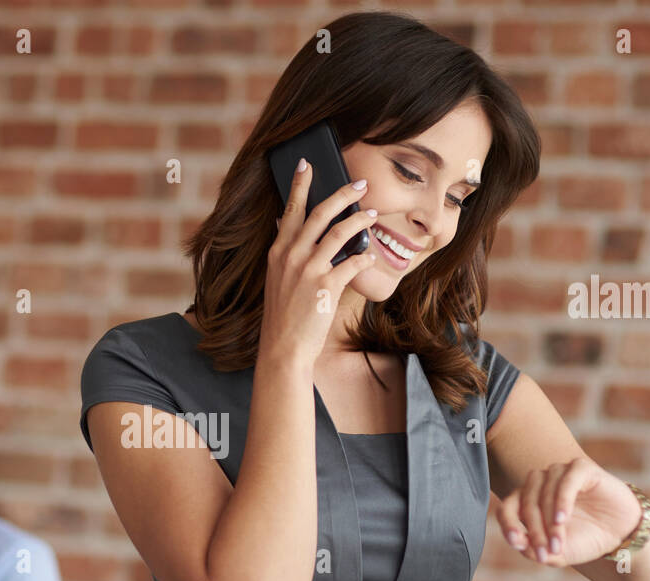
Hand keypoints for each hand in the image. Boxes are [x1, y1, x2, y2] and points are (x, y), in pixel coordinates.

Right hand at [259, 157, 378, 367]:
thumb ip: (285, 255)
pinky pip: (352, 264)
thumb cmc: (283, 316)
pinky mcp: (325, 287)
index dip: (301, 185)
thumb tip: (290, 231)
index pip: (291, 210)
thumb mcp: (276, 280)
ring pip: (338, 233)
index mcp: (278, 252)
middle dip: (342, 194)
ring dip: (359, 221)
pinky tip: (370, 259)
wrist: (283, 348)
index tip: (308, 164)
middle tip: (360, 183)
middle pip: (319, 213)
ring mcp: (307, 270)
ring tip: (373, 215)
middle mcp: (291, 256)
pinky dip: (364, 259)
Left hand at [496, 457, 642, 566]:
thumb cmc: (586, 539)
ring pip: (543, 492)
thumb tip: (517, 544)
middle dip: (534, 531)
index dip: (508, 525)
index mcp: (528, 501)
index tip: (516, 543)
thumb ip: (535, 550)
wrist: (622, 534)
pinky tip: (563, 519)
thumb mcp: (558, 553)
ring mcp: (560, 473)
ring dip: (548, 520)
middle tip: (546, 552)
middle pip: (525, 503)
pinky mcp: (582, 468)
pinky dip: (561, 500)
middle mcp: (540, 483)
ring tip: (559, 543)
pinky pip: (566, 480)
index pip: (507, 508)